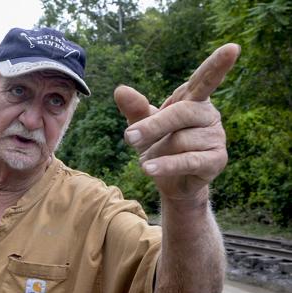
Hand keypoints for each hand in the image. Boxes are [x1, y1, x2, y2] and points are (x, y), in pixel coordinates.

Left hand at [114, 44, 239, 200]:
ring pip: (181, 140)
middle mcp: (209, 115)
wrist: (171, 182)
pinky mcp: (217, 160)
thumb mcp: (142, 125)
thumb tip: (120, 89)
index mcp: (193, 100)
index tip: (233, 48)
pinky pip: (188, 160)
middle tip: (128, 137)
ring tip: (152, 159)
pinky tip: (148, 168)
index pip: (205, 79)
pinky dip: (166, 165)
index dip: (218, 65)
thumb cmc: (159, 145)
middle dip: (153, 126)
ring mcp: (216, 137)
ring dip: (157, 152)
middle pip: (182, 113)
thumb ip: (135, 108)